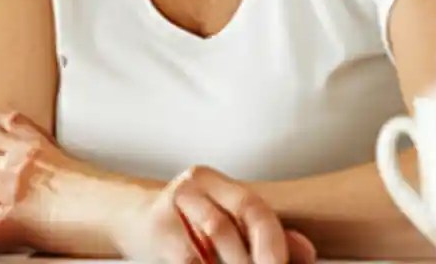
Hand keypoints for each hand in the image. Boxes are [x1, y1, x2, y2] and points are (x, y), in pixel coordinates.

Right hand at [0, 110, 86, 251]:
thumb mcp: (29, 234)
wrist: (117, 210)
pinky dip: (3, 117)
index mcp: (8, 192)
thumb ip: (4, 227)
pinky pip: (17, 121)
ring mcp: (33, 150)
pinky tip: (2, 116)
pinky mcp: (50, 142)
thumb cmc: (81, 227)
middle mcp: (16, 165)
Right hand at [117, 166, 315, 263]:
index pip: (251, 207)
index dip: (273, 242)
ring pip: (208, 241)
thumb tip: (305, 250)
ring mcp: (167, 209)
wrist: (130, 220)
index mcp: (212, 180)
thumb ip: (264, 233)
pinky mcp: (154, 234)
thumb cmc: (187, 224)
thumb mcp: (226, 219)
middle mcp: (189, 188)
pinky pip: (189, 258)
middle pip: (226, 226)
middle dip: (253, 260)